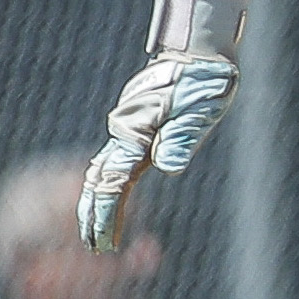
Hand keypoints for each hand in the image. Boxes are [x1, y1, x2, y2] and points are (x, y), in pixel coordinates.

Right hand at [80, 0, 257, 252]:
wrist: (199, 50)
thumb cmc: (204, 80)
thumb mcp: (201, 109)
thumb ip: (182, 137)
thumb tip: (168, 166)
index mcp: (136, 133)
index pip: (114, 183)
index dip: (106, 215)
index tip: (103, 243)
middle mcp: (126, 132)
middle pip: (101, 181)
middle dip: (95, 216)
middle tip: (94, 249)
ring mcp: (130, 128)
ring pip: (104, 171)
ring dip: (99, 202)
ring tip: (97, 232)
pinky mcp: (139, 125)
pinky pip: (117, 160)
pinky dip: (110, 183)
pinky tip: (111, 196)